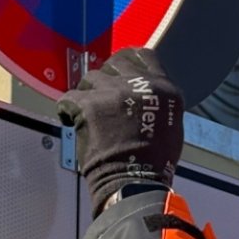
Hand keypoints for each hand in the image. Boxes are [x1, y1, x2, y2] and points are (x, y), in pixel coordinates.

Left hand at [56, 48, 184, 214]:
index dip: (128, 60)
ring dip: (88, 93)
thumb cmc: (154, 163)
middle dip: (107, 77)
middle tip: (100, 93)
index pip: (144, 56)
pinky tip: (69, 118)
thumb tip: (139, 94)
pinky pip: (69, 97)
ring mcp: (113, 92)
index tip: (119, 67)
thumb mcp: (170, 124)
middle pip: (115, 63)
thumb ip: (156, 101)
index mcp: (163, 88)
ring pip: (91, 78)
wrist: (135, 182)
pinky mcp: (90, 104)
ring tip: (88, 111)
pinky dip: (67, 109)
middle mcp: (140, 84)